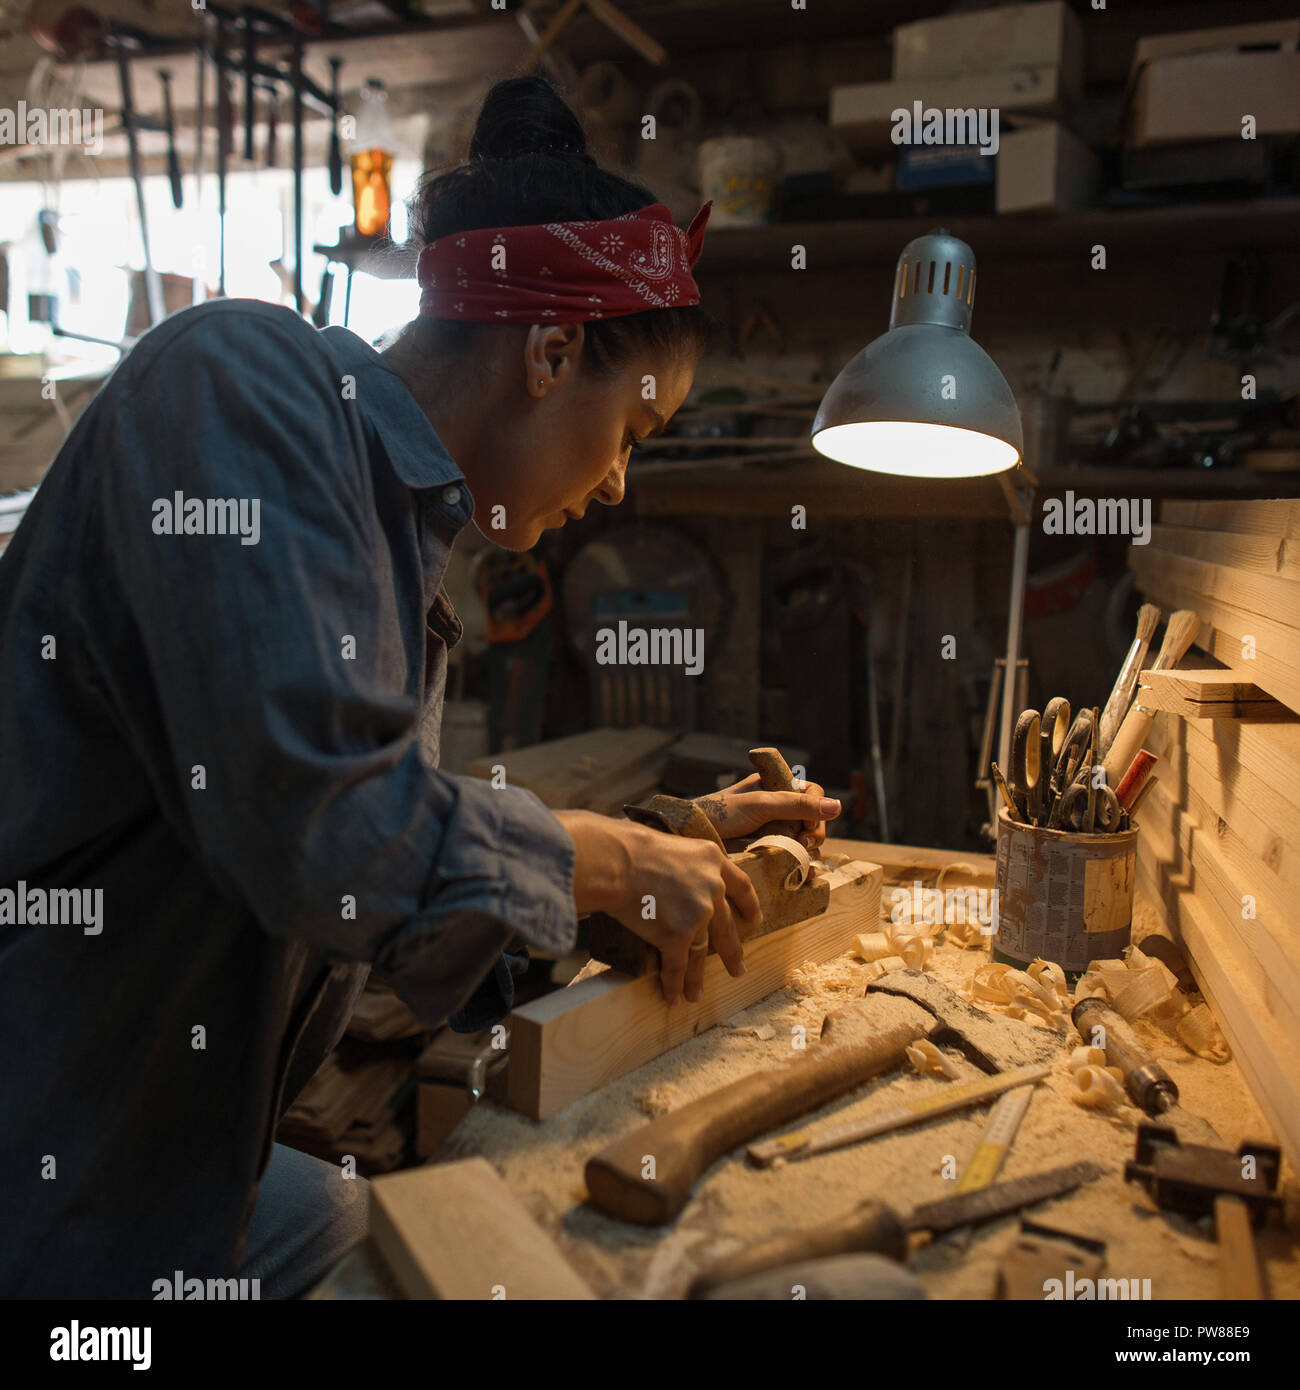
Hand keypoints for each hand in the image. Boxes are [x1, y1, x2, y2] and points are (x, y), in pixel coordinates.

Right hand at [555, 811, 761, 1005]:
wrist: (616, 861)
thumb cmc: (631, 847)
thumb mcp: (670, 846)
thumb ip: (682, 866)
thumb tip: (671, 880)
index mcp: (712, 860)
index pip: (741, 885)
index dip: (749, 904)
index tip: (755, 920)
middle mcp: (712, 888)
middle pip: (725, 926)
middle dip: (731, 952)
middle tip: (737, 969)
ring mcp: (697, 913)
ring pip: (700, 952)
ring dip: (696, 977)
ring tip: (696, 996)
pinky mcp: (677, 935)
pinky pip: (676, 965)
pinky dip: (674, 983)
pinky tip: (674, 997)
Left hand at [692, 774, 840, 856]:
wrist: (689, 838)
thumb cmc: (719, 814)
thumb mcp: (759, 805)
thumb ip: (796, 805)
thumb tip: (838, 807)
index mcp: (775, 788)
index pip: (811, 794)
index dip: (816, 808)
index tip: (807, 824)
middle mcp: (777, 810)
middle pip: (814, 820)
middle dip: (814, 833)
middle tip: (803, 843)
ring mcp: (773, 834)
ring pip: (806, 844)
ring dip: (809, 853)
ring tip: (801, 860)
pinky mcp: (768, 856)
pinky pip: (794, 862)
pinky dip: (802, 869)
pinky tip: (803, 876)